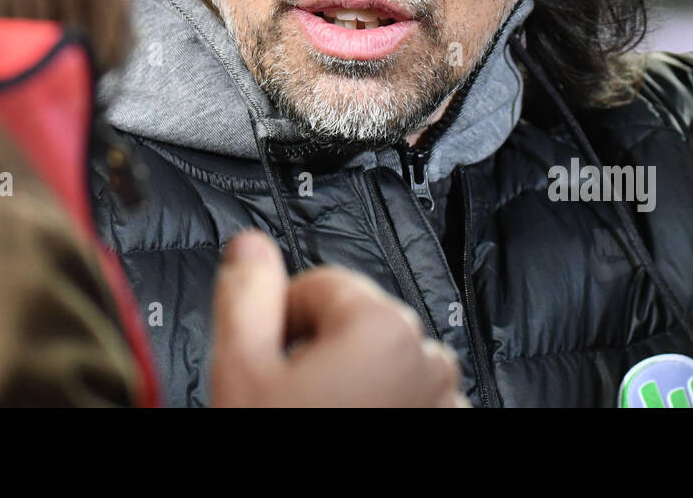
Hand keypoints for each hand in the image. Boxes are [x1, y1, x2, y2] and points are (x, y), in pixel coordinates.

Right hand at [209, 229, 466, 406]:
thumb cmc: (281, 448)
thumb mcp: (242, 370)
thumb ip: (245, 295)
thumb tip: (250, 245)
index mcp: (382, 325)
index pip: (318, 282)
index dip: (282, 318)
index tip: (269, 357)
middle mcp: (428, 357)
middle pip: (354, 319)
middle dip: (319, 348)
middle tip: (288, 394)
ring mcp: (446, 399)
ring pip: (382, 361)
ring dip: (352, 380)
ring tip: (316, 412)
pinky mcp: (450, 425)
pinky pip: (410, 397)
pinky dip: (383, 405)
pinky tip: (347, 423)